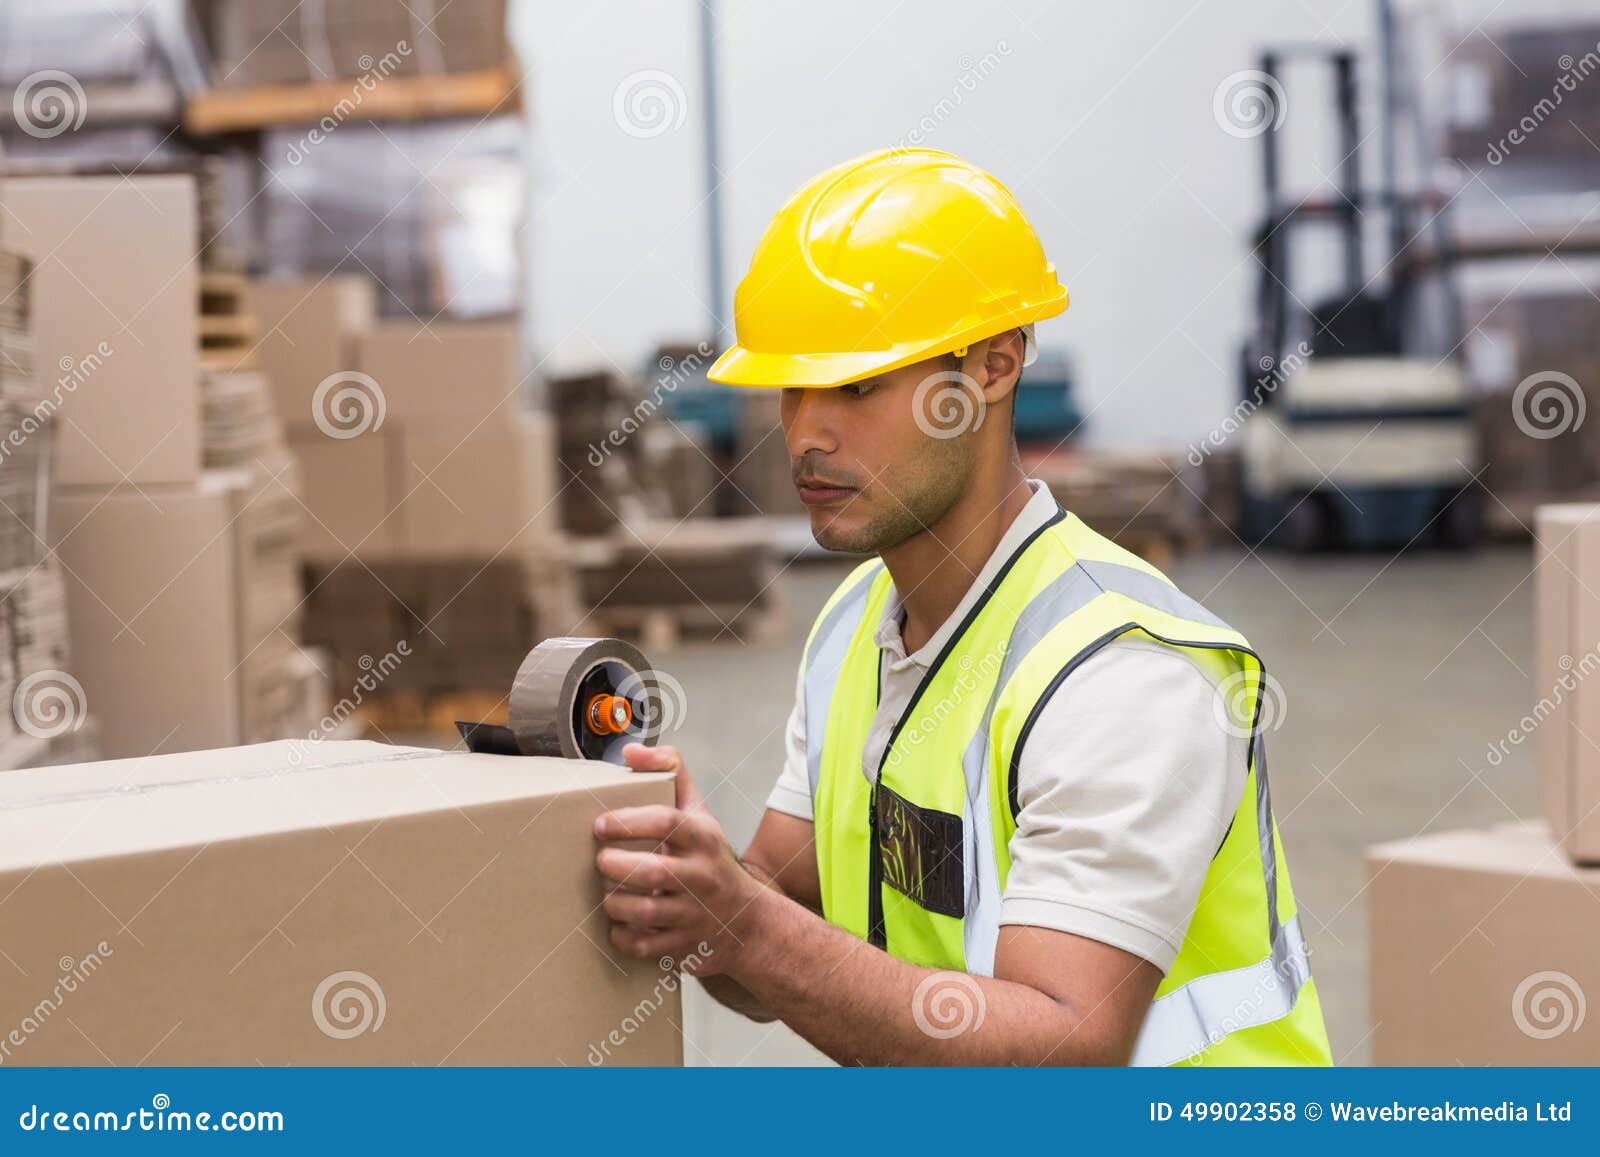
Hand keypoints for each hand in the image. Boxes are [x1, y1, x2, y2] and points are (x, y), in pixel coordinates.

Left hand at [593, 744, 763, 975]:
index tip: (601, 826)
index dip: (628, 822)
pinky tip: (621, 923)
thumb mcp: (699, 813)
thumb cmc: (710, 860)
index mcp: (703, 838)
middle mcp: (702, 875)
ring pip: (645, 911)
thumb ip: (669, 773)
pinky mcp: (685, 946)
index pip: (667, 822)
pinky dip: (624, 936)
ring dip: (615, 903)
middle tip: (602, 861)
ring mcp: (695, 914)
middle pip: (654, 871)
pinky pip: (644, 945)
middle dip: (616, 866)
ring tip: (608, 892)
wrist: (747, 922)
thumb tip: (630, 752)